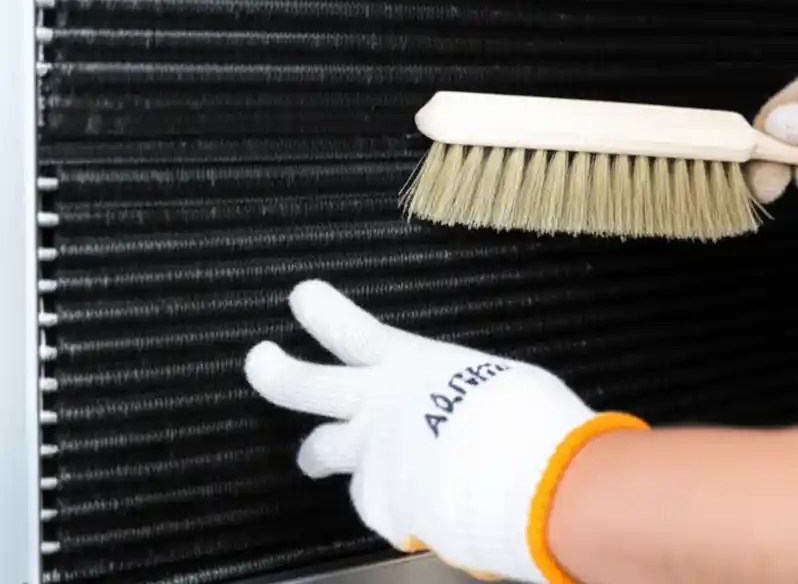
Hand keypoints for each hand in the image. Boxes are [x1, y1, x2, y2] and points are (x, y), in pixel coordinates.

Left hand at [244, 280, 646, 582]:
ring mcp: (371, 457)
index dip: (321, 312)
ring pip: (323, 451)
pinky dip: (395, 507)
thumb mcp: (502, 383)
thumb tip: (476, 411)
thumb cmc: (527, 418)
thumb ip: (470, 394)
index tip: (301, 297)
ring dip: (318, 454)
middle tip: (260, 360)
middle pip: (304, 384)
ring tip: (313, 460)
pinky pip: (379, 505)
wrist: (521, 476)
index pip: (350, 330)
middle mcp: (378, 407)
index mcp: (412, 365)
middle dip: (275, 371)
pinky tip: (421, 510)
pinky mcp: (380, 505)